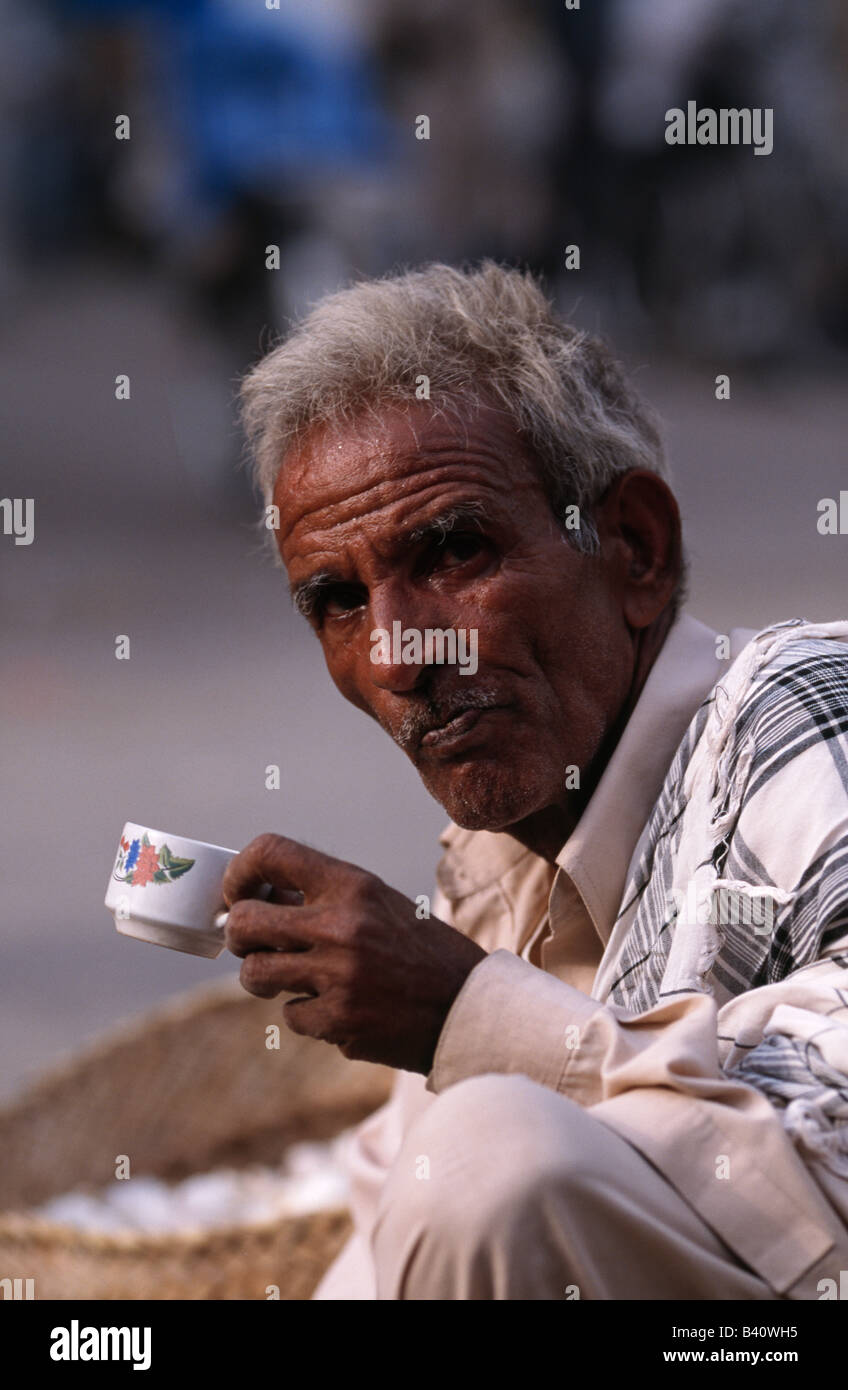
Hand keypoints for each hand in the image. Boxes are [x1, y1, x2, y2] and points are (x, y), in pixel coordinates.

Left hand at [222, 833, 487, 1073]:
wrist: (468, 1007)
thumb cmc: (418, 950)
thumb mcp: (377, 903)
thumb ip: (322, 898)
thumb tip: (254, 898)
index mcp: (352, 885)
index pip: (269, 852)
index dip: (239, 872)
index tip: (237, 894)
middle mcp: (342, 925)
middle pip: (244, 921)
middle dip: (238, 936)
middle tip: (252, 944)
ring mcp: (339, 976)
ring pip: (253, 974)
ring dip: (263, 979)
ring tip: (290, 979)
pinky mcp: (339, 1021)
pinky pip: (289, 1015)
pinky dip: (305, 1014)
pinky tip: (337, 1007)